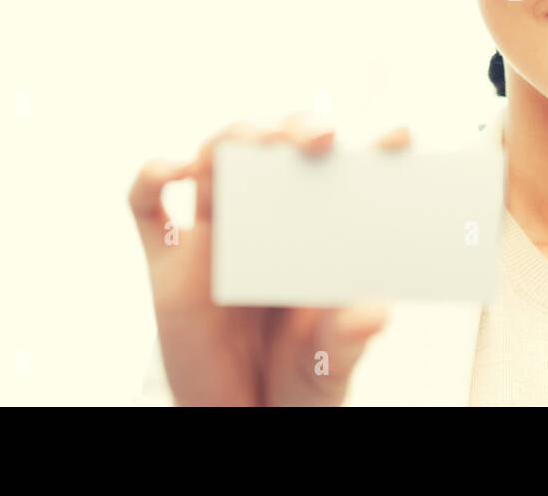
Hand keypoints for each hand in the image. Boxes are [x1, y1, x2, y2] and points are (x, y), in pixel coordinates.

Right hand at [129, 110, 410, 404]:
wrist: (241, 418)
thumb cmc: (298, 377)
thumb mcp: (330, 363)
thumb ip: (347, 339)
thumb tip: (374, 312)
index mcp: (320, 230)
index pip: (350, 172)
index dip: (376, 149)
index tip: (400, 137)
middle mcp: (268, 218)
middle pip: (277, 148)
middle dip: (297, 129)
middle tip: (321, 137)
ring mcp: (214, 235)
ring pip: (215, 160)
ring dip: (233, 139)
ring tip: (256, 141)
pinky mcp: (167, 262)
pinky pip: (146, 206)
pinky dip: (151, 177)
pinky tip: (173, 171)